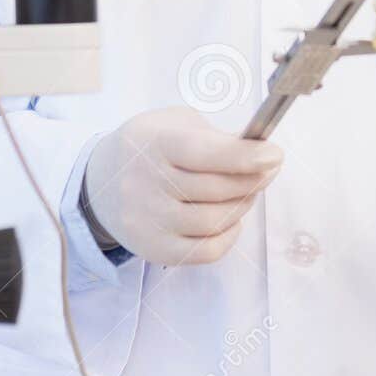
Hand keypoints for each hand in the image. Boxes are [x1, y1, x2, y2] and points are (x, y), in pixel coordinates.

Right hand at [83, 107, 282, 265]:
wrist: (100, 182)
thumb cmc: (150, 146)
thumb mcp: (176, 124)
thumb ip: (215, 137)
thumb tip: (259, 155)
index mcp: (155, 144)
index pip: (204, 153)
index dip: (245, 155)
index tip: (275, 154)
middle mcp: (146, 183)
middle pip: (217, 189)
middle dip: (254, 178)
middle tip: (267, 168)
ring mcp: (148, 220)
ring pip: (216, 221)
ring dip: (243, 204)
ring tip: (246, 190)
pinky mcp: (154, 249)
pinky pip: (207, 251)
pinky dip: (229, 235)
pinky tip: (230, 218)